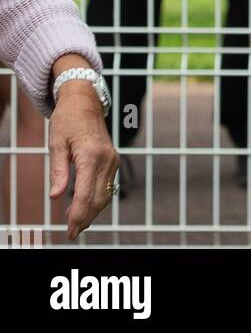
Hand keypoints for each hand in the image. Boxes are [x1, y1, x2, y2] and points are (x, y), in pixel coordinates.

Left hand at [48, 82, 119, 240]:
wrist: (84, 100)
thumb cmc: (67, 119)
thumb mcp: (56, 143)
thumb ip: (58, 171)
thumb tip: (55, 196)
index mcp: (91, 155)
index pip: (85, 194)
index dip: (77, 215)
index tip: (70, 230)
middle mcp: (106, 158)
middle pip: (99, 198)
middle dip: (86, 217)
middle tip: (72, 232)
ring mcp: (112, 159)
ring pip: (106, 194)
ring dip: (92, 210)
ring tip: (76, 222)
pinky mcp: (113, 159)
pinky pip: (108, 185)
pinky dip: (98, 198)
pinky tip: (84, 204)